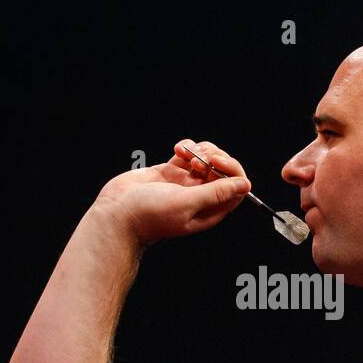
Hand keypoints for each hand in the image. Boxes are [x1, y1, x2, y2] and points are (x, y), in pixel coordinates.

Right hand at [94, 139, 250, 245]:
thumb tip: (245, 185)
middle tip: (199, 158)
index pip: (236, 189)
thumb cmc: (149, 215)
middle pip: (223, 171)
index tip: (217, 162)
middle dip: (215, 157)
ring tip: (185, 154)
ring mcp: (185, 183)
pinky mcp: (170, 171)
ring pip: (207, 158)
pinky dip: (186, 147)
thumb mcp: (187, 204)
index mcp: (209, 210)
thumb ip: (216, 193)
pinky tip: (177, 150)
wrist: (117, 212)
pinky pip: (189, 153)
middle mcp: (200, 197)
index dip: (232, 171)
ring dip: (201, 150)